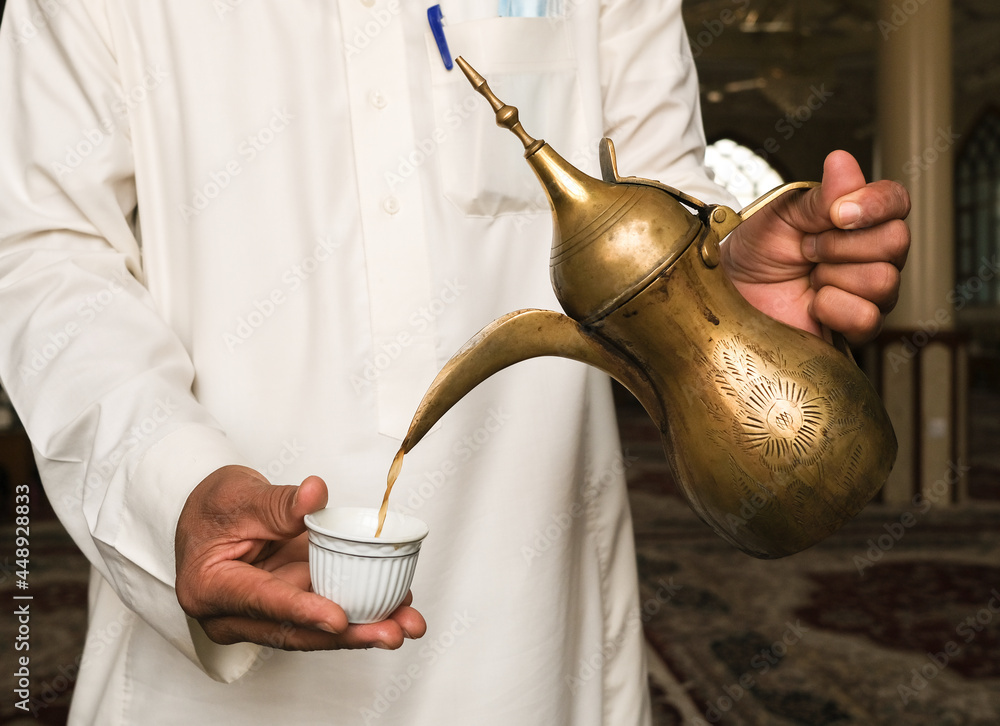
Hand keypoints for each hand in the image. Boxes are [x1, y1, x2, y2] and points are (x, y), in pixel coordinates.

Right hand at [175, 465, 425, 649]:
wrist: (211, 513)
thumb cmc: (215, 507)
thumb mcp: (240, 496)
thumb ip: (278, 502)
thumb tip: (314, 495)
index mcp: (211, 588)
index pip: (261, 601)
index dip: (302, 611)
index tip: (337, 620)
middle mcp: (236, 614)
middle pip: (295, 630)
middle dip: (349, 634)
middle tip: (392, 632)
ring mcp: (265, 614)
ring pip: (317, 629)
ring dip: (366, 628)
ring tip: (408, 624)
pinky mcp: (291, 604)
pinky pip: (327, 611)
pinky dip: (363, 610)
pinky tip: (398, 607)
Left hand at [721, 150, 909, 344]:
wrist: (733, 292)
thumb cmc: (756, 251)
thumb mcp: (781, 214)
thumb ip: (819, 195)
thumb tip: (843, 161)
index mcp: (861, 218)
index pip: (896, 201)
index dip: (874, 205)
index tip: (837, 214)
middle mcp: (874, 254)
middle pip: (896, 242)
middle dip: (840, 245)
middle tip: (806, 249)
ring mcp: (870, 293)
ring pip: (884, 281)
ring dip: (833, 276)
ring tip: (808, 277)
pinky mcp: (856, 328)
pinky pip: (867, 317)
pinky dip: (832, 309)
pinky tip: (813, 304)